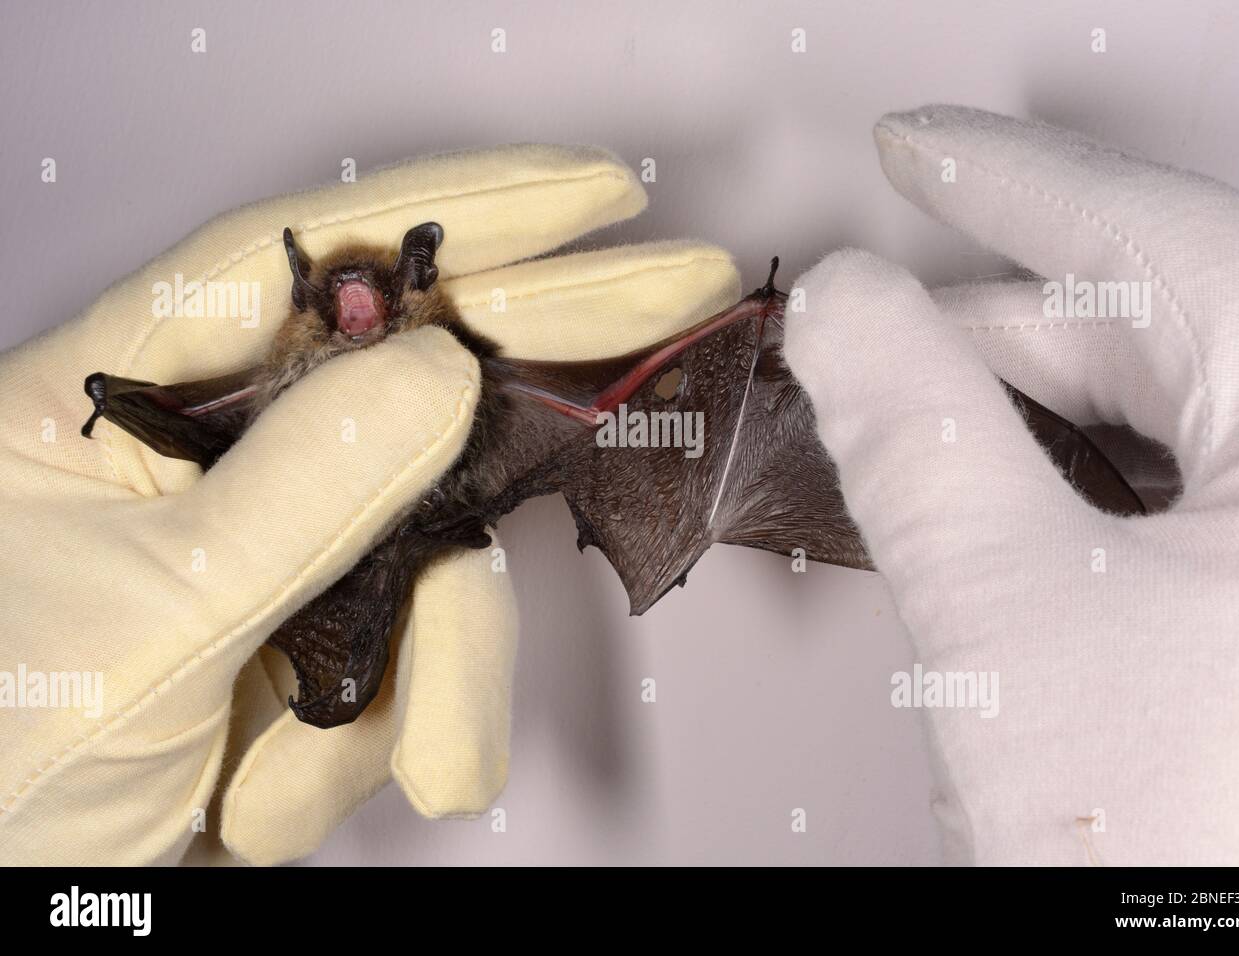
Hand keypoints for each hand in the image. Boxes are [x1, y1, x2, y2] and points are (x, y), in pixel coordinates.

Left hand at [0, 145, 738, 864]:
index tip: (596, 196)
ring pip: (435, 563)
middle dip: (545, 350)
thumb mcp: (145, 618)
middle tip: (679, 292)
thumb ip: (303, 487)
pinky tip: (255, 804)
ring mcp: (274, 562)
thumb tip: (442, 369)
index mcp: (115, 406)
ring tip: (327, 773)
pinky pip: (408, 669)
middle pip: (410, 381)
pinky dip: (367, 749)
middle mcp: (210, 466)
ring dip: (419, 680)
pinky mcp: (315, 651)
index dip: (460, 211)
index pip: (304, 259)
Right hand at [785, 106, 1238, 863]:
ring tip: (922, 407)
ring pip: (1167, 419)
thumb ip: (917, 434)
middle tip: (874, 322)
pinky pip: (1183, 494)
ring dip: (1026, 404)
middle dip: (995, 321)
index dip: (1012, 182)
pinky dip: (1074, 477)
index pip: (1165, 248)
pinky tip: (1009, 492)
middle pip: (1162, 335)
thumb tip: (849, 309)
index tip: (915, 149)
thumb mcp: (1014, 615)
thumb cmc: (1191, 855)